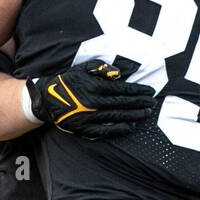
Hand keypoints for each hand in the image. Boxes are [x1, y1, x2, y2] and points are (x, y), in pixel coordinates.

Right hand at [26, 61, 155, 138]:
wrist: (46, 99)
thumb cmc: (66, 82)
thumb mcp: (82, 68)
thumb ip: (101, 68)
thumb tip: (119, 74)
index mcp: (95, 87)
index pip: (123, 89)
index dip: (139, 91)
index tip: (150, 91)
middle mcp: (95, 103)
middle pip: (124, 104)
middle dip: (141, 103)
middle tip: (153, 103)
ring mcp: (90, 117)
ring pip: (118, 117)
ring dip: (135, 115)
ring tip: (146, 113)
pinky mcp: (85, 129)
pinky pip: (106, 131)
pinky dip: (119, 129)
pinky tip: (130, 126)